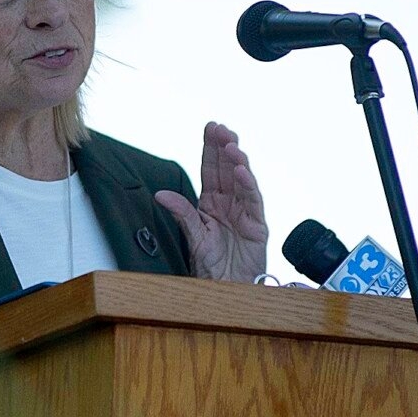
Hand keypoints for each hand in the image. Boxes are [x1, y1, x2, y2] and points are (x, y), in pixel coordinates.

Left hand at [154, 121, 267, 283]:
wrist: (227, 289)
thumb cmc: (211, 266)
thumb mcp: (193, 237)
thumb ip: (181, 213)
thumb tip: (160, 194)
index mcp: (211, 203)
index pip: (211, 169)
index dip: (210, 148)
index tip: (210, 127)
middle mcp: (229, 203)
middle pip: (227, 169)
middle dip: (224, 146)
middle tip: (221, 128)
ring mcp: (244, 212)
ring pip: (242, 180)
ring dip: (237, 161)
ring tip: (231, 145)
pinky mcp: (257, 224)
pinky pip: (252, 201)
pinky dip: (248, 185)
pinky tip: (241, 172)